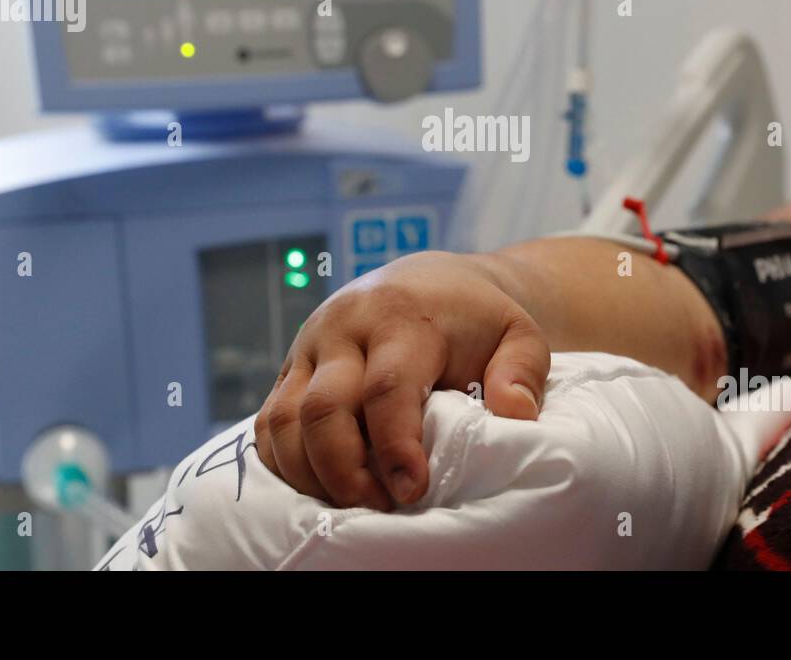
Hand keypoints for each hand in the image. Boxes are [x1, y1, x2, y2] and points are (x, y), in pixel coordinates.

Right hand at [254, 251, 549, 509]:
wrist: (426, 282)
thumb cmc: (473, 319)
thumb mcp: (516, 333)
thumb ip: (522, 371)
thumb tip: (514, 414)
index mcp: (399, 317)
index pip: (385, 388)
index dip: (394, 446)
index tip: (412, 490)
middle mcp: (342, 329)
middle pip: (322, 409)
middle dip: (345, 471)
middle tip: (383, 506)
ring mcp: (308, 348)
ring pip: (284, 421)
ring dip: (312, 474)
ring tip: (355, 502)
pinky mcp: (289, 369)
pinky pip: (269, 424)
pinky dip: (287, 463)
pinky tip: (324, 485)